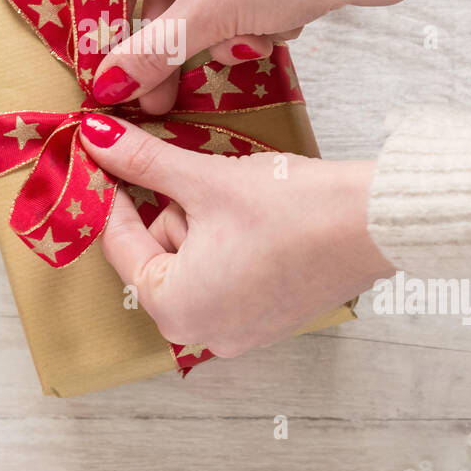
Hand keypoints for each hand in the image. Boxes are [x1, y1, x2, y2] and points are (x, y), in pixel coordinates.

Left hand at [79, 113, 393, 356]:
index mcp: (176, 309)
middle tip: (209, 186)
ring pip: (191, 263)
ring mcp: (239, 333)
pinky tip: (258, 222)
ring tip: (243, 204)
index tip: (110, 158)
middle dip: (176, 213)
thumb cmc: (293, 209)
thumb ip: (143, 161)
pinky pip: (224, 277)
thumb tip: (96, 136)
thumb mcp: (205, 179)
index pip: (120, 244)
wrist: (373, 223)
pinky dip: (230, 245)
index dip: (114, 193)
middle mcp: (203, 334)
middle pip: (158, 257)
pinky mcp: (268, 322)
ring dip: (203, 225)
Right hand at [91, 0, 422, 113]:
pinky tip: (280, 25)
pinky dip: (259, 13)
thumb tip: (111, 84)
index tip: (118, 60)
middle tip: (170, 88)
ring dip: (228, 29)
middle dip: (186, 37)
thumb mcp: (208, 14)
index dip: (121, 16)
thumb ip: (153, 51)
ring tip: (251, 44)